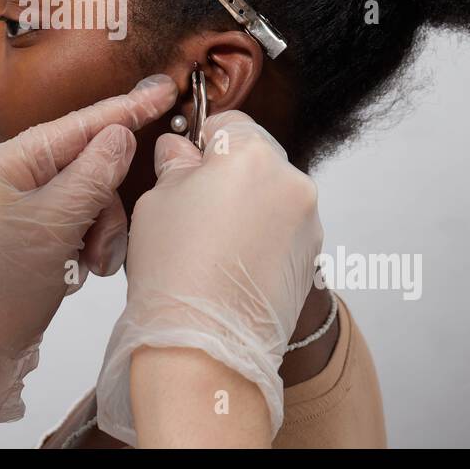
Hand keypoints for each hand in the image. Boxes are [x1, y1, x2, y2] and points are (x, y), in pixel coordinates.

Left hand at [0, 74, 177, 444]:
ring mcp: (12, 207)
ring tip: (88, 266)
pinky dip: (83, 244)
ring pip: (82, 198)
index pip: (77, 125)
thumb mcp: (55, 226)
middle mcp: (5, 177)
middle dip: (104, 204)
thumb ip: (93, 174)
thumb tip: (119, 134)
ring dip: (96, 231)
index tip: (160, 88)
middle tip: (101, 244)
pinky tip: (76, 271)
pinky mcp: (22, 235)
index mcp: (4, 162)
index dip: (124, 108)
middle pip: (84, 164)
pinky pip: (69, 222)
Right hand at [95, 110, 323, 446]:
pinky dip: (261, 237)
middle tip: (192, 207)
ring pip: (271, 194)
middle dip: (227, 173)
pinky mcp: (312, 257)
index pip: (229, 121)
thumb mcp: (157, 200)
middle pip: (256, 157)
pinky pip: (283, 229)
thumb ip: (175, 165)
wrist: (204, 347)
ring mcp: (308, 222)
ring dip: (247, 206)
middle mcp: (291, 181)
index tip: (185, 162)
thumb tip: (181, 151)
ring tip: (210, 245)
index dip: (202, 140)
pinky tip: (229, 264)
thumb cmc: (175, 272)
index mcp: (251, 155)